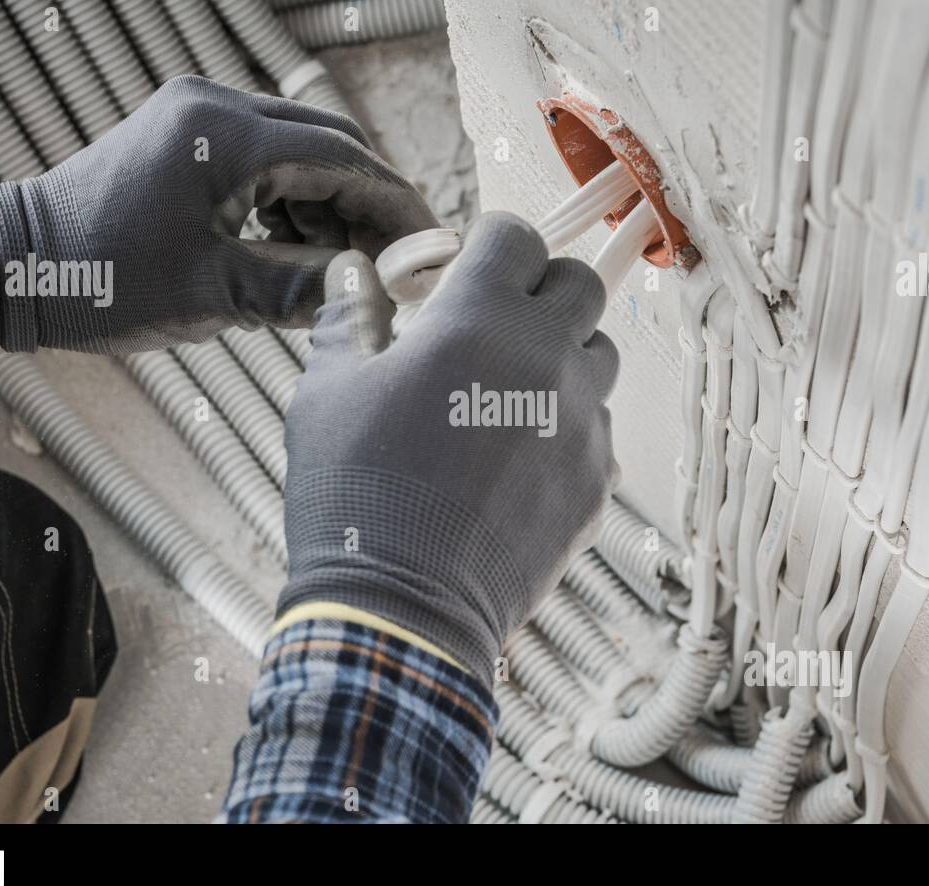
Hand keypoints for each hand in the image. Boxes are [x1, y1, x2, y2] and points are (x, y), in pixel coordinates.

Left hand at [0, 75, 436, 353]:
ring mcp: (198, 117)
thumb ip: (305, 289)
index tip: (428, 242)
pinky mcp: (186, 136)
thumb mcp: (218, 296)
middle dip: (369, 204)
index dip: (393, 204)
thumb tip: (373, 289)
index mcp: (225, 138)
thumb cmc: (103, 281)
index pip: (342, 159)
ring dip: (331, 207)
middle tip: (397, 260)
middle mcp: (214, 108)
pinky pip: (264, 160)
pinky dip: (292, 204)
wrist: (18, 266)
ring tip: (346, 269)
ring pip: (299, 153)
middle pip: (328, 146)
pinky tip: (300, 252)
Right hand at [278, 211, 619, 682]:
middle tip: (495, 325)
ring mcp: (582, 421)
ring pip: (601, 355)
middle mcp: (546, 357)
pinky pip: (600, 430)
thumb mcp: (328, 391)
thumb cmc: (357, 494)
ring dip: (563, 357)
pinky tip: (520, 462)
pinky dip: (569, 430)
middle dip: (540, 291)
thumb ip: (351, 317)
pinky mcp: (597, 479)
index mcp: (478, 317)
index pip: (516, 235)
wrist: (401, 607)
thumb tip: (355, 274)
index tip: (467, 270)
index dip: (490, 245)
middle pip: (580, 284)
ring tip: (510, 394)